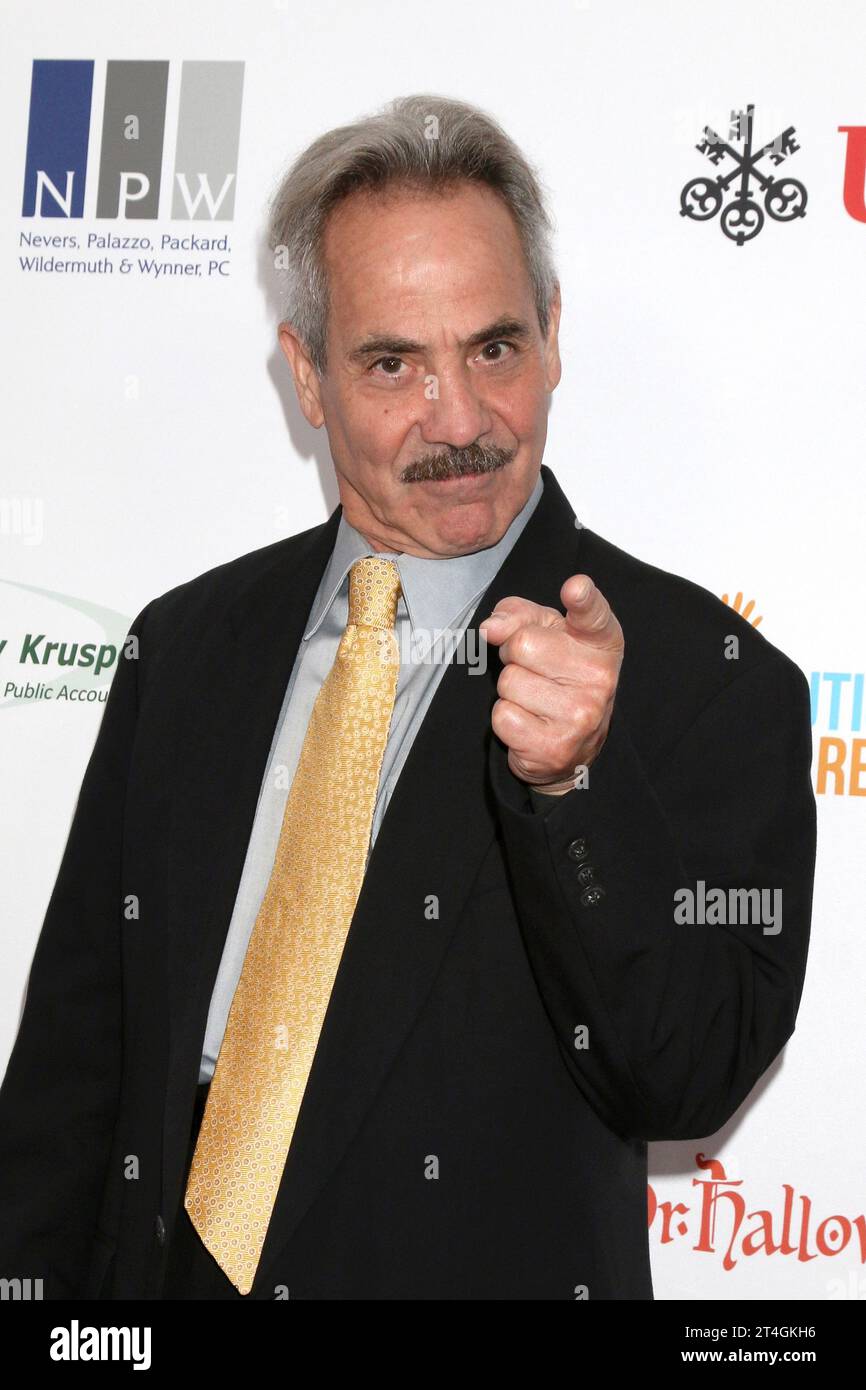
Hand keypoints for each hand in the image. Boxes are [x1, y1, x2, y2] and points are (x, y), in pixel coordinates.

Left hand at [479, 575, 623, 794]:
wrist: (571, 748)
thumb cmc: (555, 677)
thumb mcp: (543, 634)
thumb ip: (518, 616)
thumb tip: (491, 628)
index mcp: (601, 643)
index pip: (593, 615)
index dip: (582, 599)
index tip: (575, 588)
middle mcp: (600, 678)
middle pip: (523, 644)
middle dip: (514, 656)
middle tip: (534, 672)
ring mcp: (581, 715)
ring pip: (509, 682)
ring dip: (510, 691)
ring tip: (533, 700)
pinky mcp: (556, 747)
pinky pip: (503, 716)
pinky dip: (506, 719)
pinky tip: (529, 723)